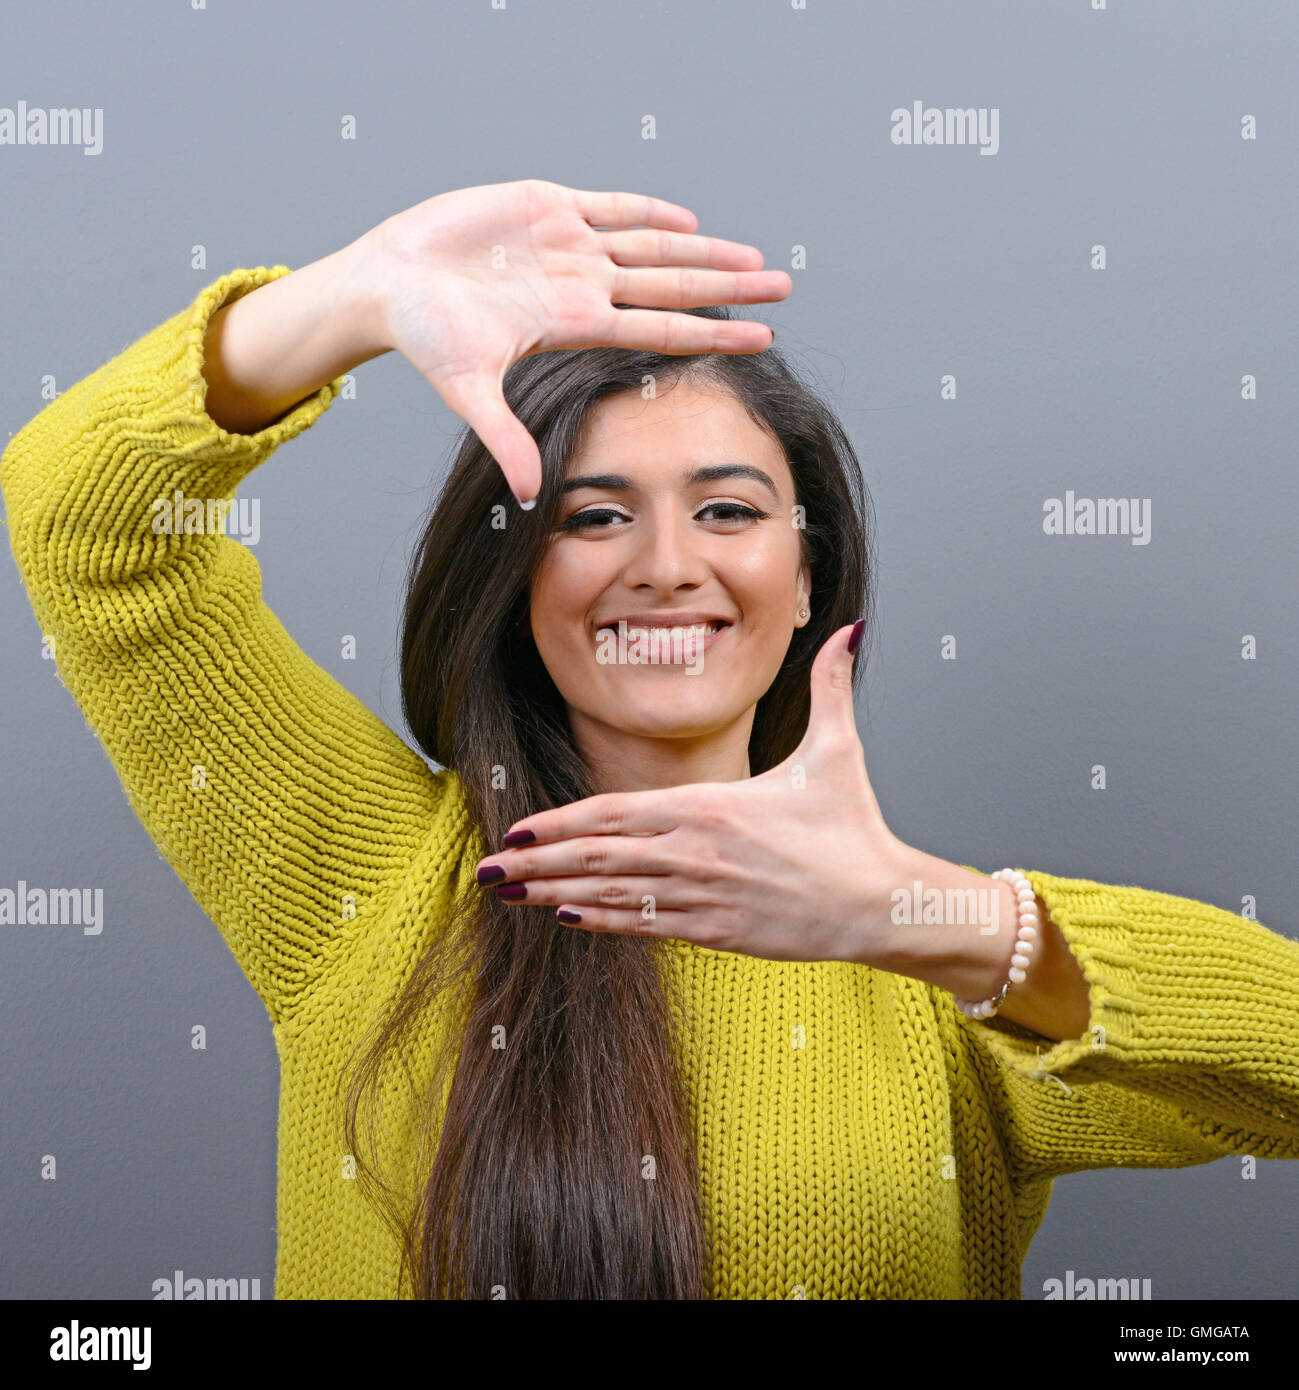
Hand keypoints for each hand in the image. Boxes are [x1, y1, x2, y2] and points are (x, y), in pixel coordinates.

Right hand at [362, 178, 791, 505]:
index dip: (715, 333)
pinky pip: (611, 205)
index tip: (764, 339)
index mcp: (576, 324)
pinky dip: (649, 209)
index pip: (664, 331)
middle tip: (785, 287)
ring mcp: (570, 244)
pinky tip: (688, 220)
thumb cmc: (423, 336)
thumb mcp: (468, 388)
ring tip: (754, 255)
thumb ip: (504, 438)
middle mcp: (584, 285)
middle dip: (732, 286)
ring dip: (705, 248)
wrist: (387, 284)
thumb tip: (529, 496)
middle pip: (675, 284)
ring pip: (655, 243)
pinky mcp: (545, 205)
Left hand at [473, 622, 911, 964]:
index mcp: (711, 807)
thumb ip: (829, 686)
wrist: (882, 904)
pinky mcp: (718, 933)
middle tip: (488, 869)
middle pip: (599, 857)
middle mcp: (696, 853)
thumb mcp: (839, 750)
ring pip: (613, 896)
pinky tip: (568, 919)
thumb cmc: (856, 830)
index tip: (518, 829)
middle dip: (538, 863)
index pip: (616, 812)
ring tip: (510, 897)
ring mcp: (703, 897)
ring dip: (557, 895)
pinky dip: (603, 922)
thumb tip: (849, 629)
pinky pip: (647, 927)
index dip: (560, 822)